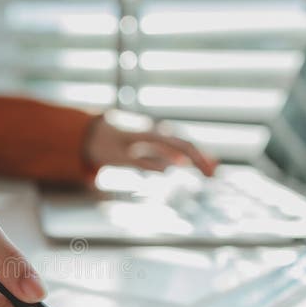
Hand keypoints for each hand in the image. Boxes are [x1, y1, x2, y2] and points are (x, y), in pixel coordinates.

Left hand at [83, 115, 217, 175]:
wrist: (91, 130)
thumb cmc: (103, 145)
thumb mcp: (118, 157)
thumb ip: (142, 162)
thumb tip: (168, 168)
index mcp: (150, 134)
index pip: (181, 145)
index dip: (197, 159)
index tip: (208, 174)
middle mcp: (155, 132)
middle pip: (184, 144)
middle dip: (201, 159)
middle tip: (214, 176)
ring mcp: (152, 135)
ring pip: (178, 145)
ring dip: (194, 156)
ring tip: (210, 170)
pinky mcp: (148, 140)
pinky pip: (169, 147)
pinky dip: (181, 155)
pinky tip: (188, 162)